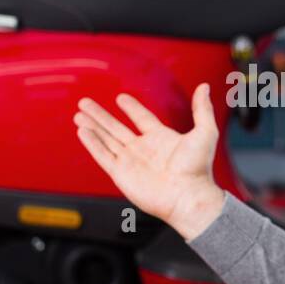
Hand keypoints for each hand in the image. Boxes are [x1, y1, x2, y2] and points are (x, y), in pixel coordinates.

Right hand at [74, 82, 225, 239]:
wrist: (188, 196)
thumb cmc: (198, 169)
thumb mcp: (205, 132)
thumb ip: (202, 109)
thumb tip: (204, 87)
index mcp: (161, 138)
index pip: (142, 118)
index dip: (132, 108)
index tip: (121, 98)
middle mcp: (143, 149)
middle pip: (116, 127)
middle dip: (100, 115)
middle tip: (85, 102)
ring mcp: (131, 161)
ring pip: (106, 139)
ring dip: (92, 126)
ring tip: (79, 114)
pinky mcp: (121, 174)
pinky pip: (103, 155)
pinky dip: (92, 143)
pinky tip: (82, 131)